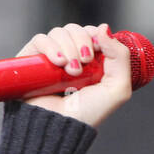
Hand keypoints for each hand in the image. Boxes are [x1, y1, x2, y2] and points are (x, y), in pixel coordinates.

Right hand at [13, 22, 131, 129]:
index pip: (92, 33)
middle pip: (76, 29)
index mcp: (91, 62)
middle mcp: (70, 57)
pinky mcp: (32, 59)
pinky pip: (40, 39)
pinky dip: (51, 47)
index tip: (97, 50)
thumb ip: (120, 57)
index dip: (95, 35)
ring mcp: (51, 57)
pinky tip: (58, 63)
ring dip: (68, 48)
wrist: (59, 126)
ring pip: (59, 32)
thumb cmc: (87, 113)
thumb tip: (103, 27)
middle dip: (82, 42)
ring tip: (71, 71)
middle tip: (84, 63)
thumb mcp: (117, 89)